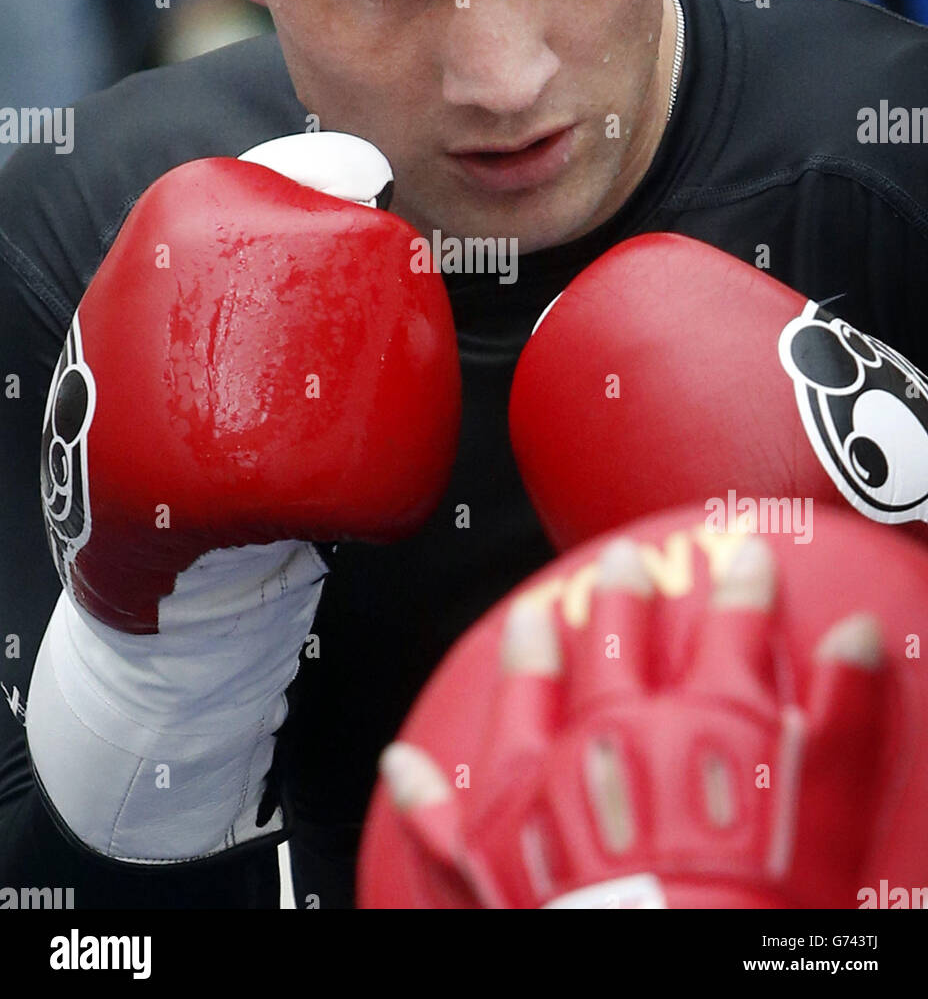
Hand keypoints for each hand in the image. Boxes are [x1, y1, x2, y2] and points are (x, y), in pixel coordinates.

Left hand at [377, 533, 884, 907]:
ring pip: (527, 700)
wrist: (674, 978)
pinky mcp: (496, 859)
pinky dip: (422, 795)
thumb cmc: (761, 914)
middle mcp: (614, 740)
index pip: (729, 629)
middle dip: (623, 594)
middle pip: (615, 643)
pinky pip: (445, 823)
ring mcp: (547, 795)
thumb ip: (843, 724)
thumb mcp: (831, 819)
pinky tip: (403, 766)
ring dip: (529, 655)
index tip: (743, 560)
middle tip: (621, 560)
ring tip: (529, 617)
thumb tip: (858, 642)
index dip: (741, 587)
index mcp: (700, 727)